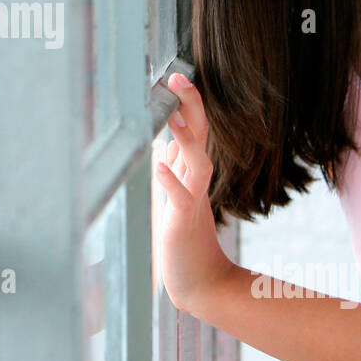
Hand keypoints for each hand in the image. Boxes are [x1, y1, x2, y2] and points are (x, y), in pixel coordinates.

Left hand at [151, 73, 236, 313]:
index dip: (189, 104)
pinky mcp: (184, 223)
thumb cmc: (187, 239)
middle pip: (200, 137)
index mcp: (194, 174)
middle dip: (191, 107)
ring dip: (186, 138)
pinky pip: (181, 199)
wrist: (199, 283)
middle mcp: (196, 183)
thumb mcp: (180, 196)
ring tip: (172, 115)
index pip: (196, 131)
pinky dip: (171, 182)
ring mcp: (192, 202)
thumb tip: (171, 141)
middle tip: (178, 78)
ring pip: (196, 163)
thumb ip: (179, 170)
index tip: (176, 77)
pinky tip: (160, 166)